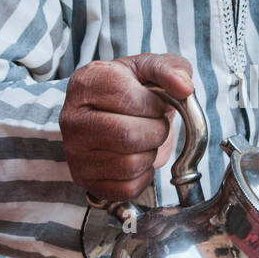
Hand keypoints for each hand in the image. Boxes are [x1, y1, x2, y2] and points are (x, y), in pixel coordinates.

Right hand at [60, 53, 192, 205]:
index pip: (133, 101)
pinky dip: (143, 176)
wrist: (104, 110)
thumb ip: (170, 69)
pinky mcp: (84, 179)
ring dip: (150, 154)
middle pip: (129, 136)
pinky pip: (126, 189)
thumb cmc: (128, 88)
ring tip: (144, 140)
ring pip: (130, 165)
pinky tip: (137, 157)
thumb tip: (185, 88)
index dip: (156, 105)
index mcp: (88, 82)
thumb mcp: (148, 68)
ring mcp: (75, 152)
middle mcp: (73, 118)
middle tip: (154, 123)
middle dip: (156, 131)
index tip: (155, 102)